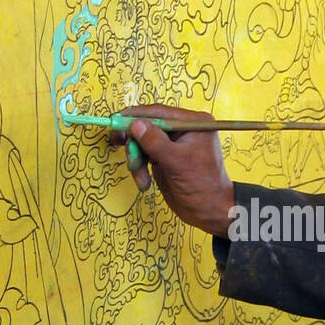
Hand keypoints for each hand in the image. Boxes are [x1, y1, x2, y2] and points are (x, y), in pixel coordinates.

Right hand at [111, 104, 235, 235]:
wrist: (209, 212)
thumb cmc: (202, 186)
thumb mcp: (177, 163)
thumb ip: (155, 143)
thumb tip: (135, 124)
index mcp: (193, 123)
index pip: (160, 113)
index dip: (136, 116)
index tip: (116, 121)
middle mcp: (183, 129)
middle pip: (148, 126)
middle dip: (136, 144)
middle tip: (128, 157)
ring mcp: (173, 143)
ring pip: (142, 142)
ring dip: (137, 160)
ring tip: (141, 178)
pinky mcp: (165, 157)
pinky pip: (144, 155)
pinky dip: (140, 168)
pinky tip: (144, 183)